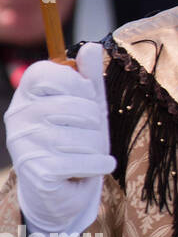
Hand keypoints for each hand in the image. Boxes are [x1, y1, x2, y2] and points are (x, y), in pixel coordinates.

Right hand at [5, 43, 114, 236]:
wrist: (65, 190)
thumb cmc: (77, 140)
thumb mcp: (87, 105)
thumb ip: (90, 78)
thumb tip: (93, 47)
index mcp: (27, 96)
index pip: (47, 72)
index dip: (77, 84)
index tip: (86, 98)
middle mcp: (19, 117)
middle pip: (76, 106)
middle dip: (95, 123)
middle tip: (89, 135)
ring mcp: (25, 145)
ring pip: (85, 136)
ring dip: (98, 147)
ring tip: (88, 153)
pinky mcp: (38, 171)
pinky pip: (85, 161)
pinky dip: (99, 165)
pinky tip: (96, 167)